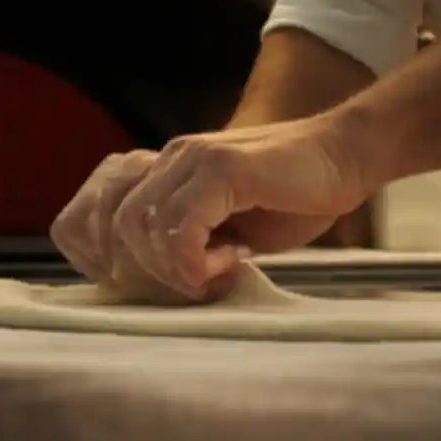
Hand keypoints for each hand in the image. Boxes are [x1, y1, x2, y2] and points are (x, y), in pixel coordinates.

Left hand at [49, 110, 373, 300]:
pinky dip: (195, 258)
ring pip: (142, 223)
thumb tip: (156, 282)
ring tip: (218, 271)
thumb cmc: (294, 196)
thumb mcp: (227, 225)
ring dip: (172, 265)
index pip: (95, 207)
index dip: (102, 253)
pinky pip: (182, 224)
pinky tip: (230, 263)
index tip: (144, 283)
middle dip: (145, 268)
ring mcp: (195, 158)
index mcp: (166, 168)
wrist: (345, 157)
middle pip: (113, 221)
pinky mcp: (224, 168)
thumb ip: (189, 239)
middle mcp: (171, 156)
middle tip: (192, 283)